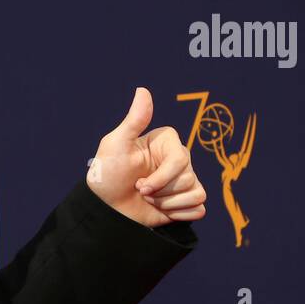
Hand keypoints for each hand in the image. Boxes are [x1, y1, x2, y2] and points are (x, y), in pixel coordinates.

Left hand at [86, 87, 206, 228]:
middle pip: (188, 177)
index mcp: (166, 142)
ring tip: (148, 200)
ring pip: (196, 193)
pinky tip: (162, 211)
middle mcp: (179, 159)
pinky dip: (179, 214)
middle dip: (160, 191)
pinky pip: (199, 209)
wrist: (105, 210)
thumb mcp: (115, 145)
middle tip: (140, 191)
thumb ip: (134, 119)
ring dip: (166, 204)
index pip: (181, 159)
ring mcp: (183, 180)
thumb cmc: (107, 174)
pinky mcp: (186, 201)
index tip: (138, 182)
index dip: (161, 177)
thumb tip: (143, 89)